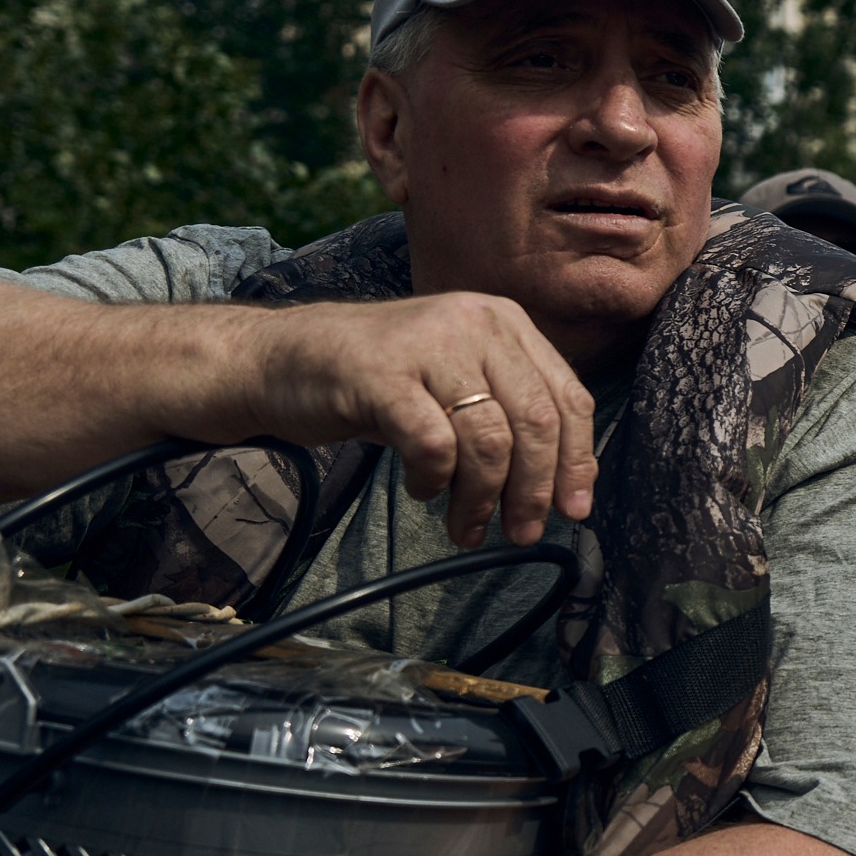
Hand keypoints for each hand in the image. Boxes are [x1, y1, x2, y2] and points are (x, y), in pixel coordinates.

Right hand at [217, 296, 598, 547]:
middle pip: (536, 422)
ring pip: (490, 440)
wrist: (279, 359)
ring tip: (466, 526)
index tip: (574, 511)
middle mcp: (475, 323)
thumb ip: (507, 418)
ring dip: (483, 498)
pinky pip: (434, 444)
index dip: (577, 461)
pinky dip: (434, 480)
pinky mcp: (382, 374)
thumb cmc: (377, 382)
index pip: (568, 398)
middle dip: (535, 490)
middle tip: (522, 532)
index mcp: (505, 323)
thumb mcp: (456, 384)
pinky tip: (421, 489)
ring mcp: (428, 344)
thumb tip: (562, 488)